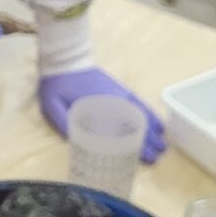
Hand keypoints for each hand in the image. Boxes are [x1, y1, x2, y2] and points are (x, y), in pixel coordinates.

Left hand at [38, 68, 165, 161]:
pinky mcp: (119, 89)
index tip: (147, 158)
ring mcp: (118, 94)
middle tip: (158, 157)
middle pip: (135, 123)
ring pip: (141, 113)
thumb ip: (63, 121)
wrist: (65, 58)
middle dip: (148, 140)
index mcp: (98, 107)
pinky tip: (157, 123)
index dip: (136, 145)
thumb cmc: (57, 84)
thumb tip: (77, 141)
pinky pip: (139, 103)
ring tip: (163, 144)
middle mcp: (113, 101)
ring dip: (152, 129)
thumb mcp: (52, 105)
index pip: (122, 130)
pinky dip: (149, 113)